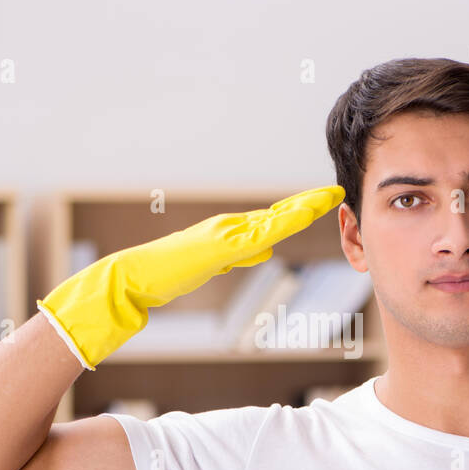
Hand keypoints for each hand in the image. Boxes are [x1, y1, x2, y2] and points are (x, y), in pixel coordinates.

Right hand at [37, 185, 345, 368]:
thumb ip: (240, 254)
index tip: (323, 202)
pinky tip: (297, 222)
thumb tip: (268, 249)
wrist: (134, 277)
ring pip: (271, 221)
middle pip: (276, 214)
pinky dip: (279, 226)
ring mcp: (222, 234)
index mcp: (228, 232)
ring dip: (300, 210)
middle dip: (306, 203)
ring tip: (326, 200)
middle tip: (334, 192)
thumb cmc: (167, 274)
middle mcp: (228, 226)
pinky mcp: (216, 246)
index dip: (297, 211)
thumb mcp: (213, 263)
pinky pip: (256, 236)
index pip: (271, 220)